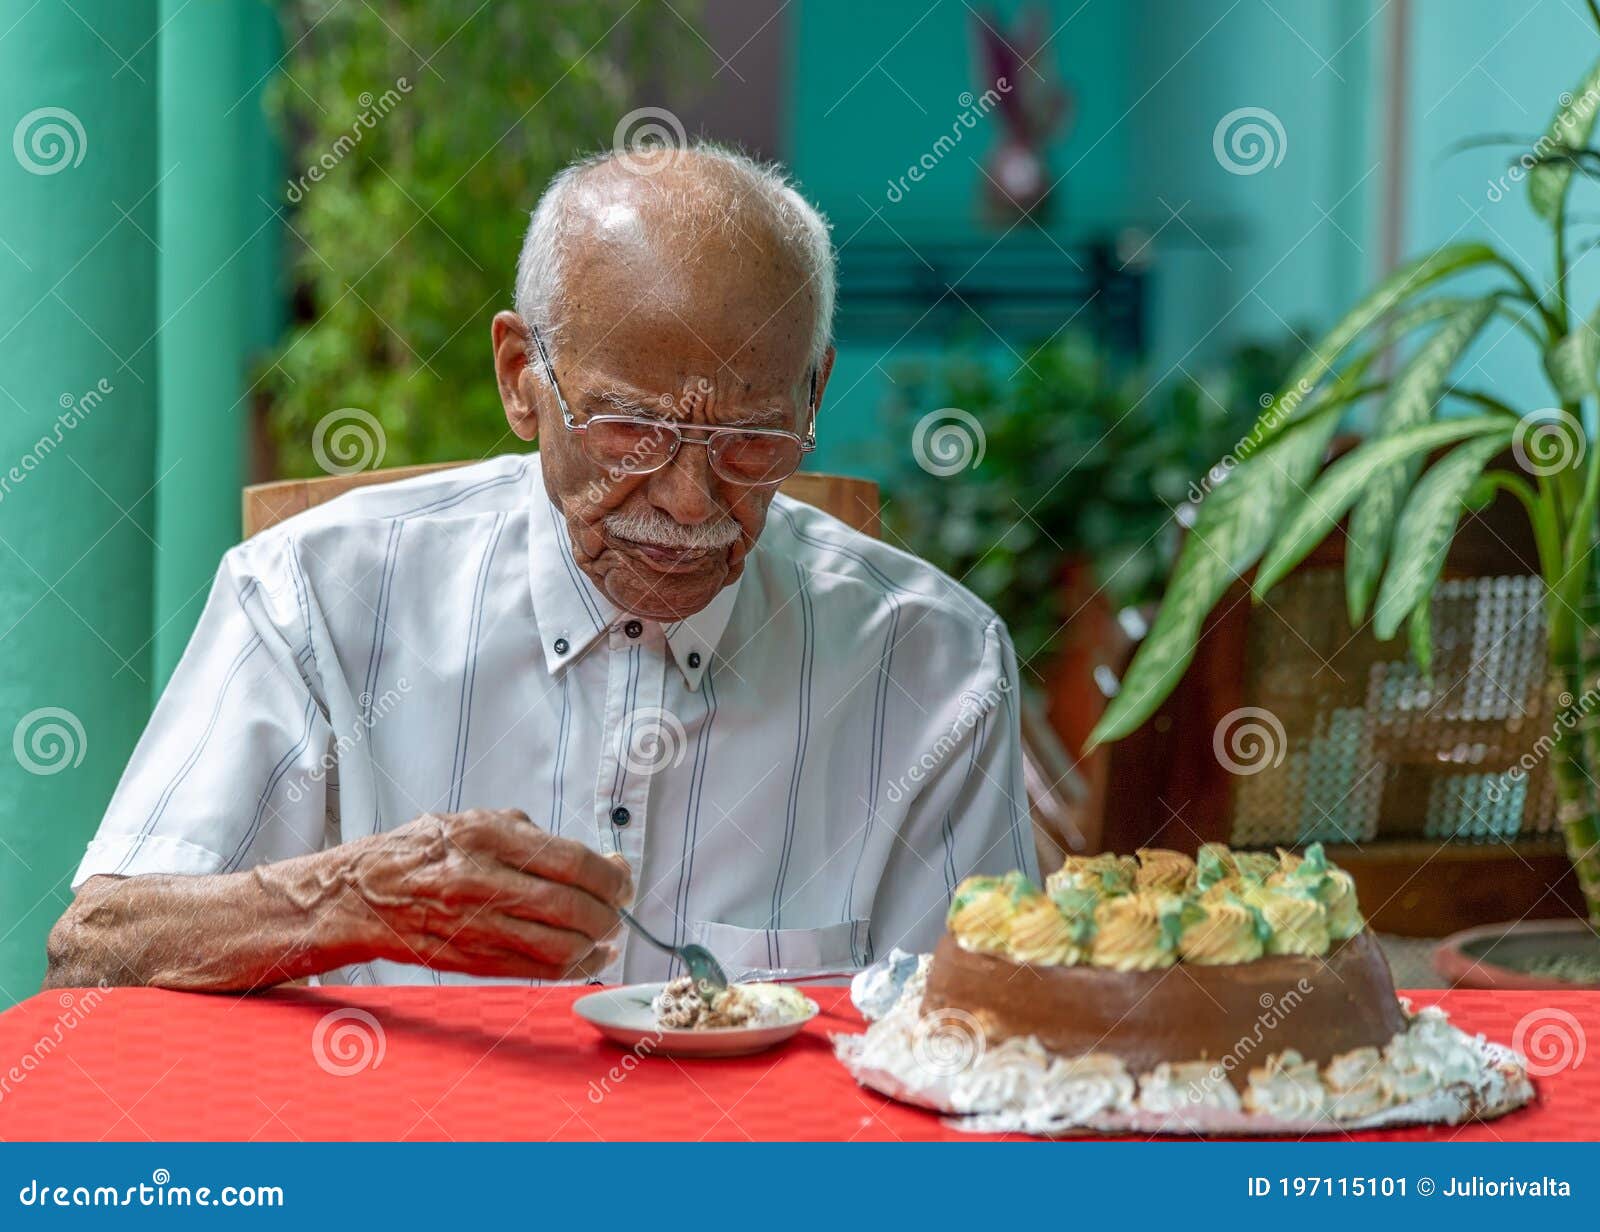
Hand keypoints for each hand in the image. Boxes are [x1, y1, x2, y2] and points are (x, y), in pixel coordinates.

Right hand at [331, 809, 632, 979]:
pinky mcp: (471, 960)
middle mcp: (482, 882)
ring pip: (560, 946)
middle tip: (619, 910)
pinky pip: (536, 971)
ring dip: (596, 946)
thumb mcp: (474, 821)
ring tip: (607, 938)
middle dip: (609, 913)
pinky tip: (585, 959)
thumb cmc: (421, 853)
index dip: (610, 875)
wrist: (361, 894)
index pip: (572, 861)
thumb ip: (531, 835)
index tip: (622, 878)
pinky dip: (571, 968)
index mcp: (487, 838)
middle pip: (572, 907)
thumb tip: (592, 857)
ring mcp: (476, 925)